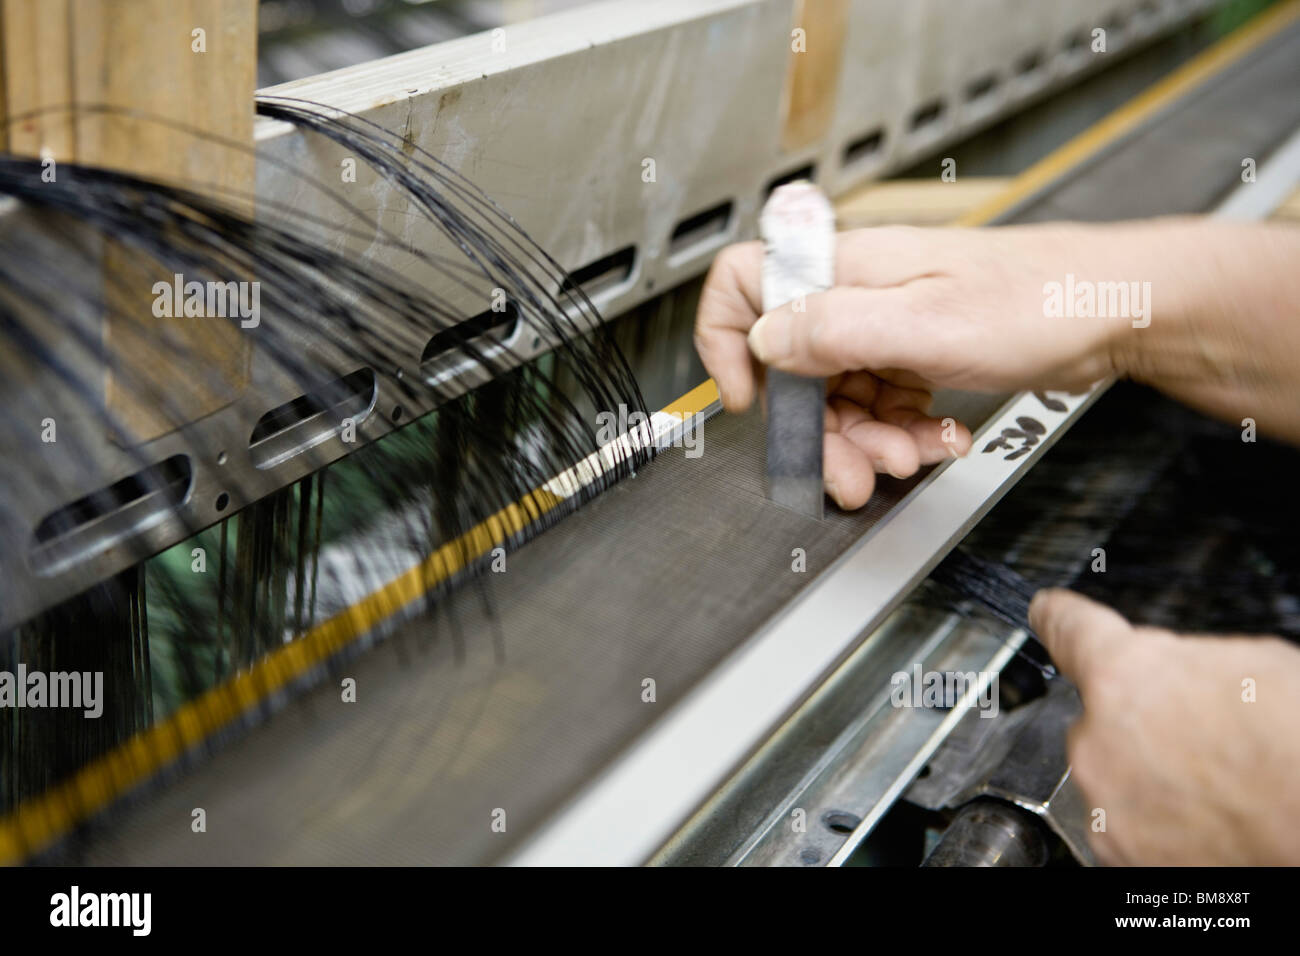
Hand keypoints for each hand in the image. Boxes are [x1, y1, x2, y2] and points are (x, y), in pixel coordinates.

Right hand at [695, 224, 1125, 507]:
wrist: (1115, 311)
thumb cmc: (1040, 300)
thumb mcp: (923, 324)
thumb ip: (831, 330)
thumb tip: (762, 341)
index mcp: (847, 269)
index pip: (743, 281)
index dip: (727, 340)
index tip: (745, 397)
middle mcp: (859, 291)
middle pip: (793, 364)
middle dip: (819, 428)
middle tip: (852, 470)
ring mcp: (888, 321)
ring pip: (839, 391)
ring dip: (867, 438)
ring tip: (910, 455)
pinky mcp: (917, 348)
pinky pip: (882, 399)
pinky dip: (901, 428)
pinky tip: (934, 436)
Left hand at [1030, 588, 1299, 864]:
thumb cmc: (1297, 749)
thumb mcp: (1254, 667)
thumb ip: (1185, 665)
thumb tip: (1176, 673)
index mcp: (1124, 676)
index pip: (1068, 629)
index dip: (1058, 616)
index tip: (1045, 611)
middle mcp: (1096, 740)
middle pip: (1100, 715)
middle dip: (1139, 721)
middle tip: (1201, 736)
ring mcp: (1104, 803)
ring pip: (1110, 772)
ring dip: (1145, 774)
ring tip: (1214, 784)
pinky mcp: (1116, 853)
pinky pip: (1123, 822)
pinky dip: (1153, 820)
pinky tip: (1206, 818)